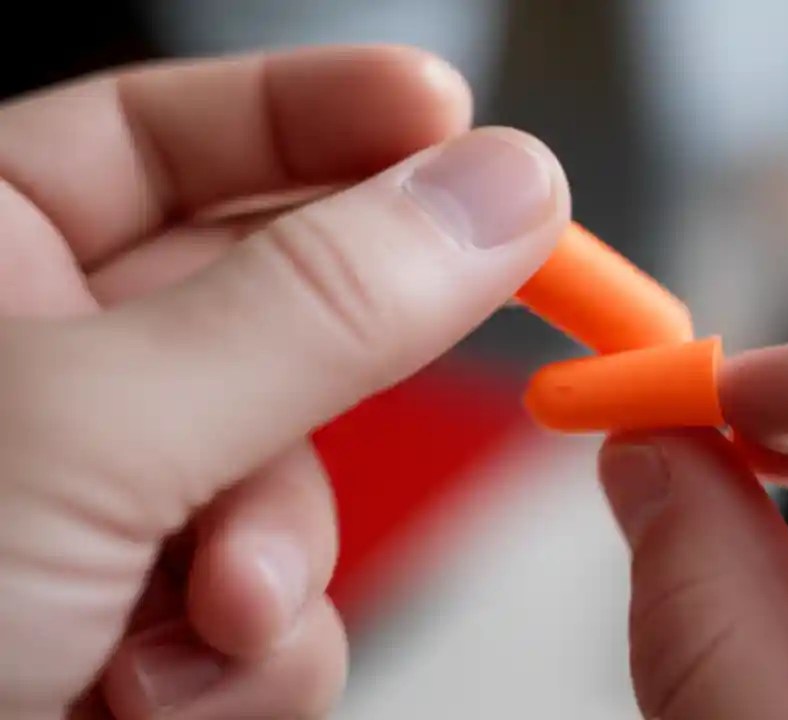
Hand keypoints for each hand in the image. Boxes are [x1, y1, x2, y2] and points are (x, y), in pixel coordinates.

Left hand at [0, 47, 568, 718]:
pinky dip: (254, 661)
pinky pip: (280, 604)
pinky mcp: (150, 624)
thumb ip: (317, 307)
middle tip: (460, 316)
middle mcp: (45, 379)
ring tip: (208, 622)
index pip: (168, 132)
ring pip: (296, 480)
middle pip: (273, 312)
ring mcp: (108, 509)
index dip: (319, 112)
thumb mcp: (90, 432)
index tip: (450, 116)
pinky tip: (165, 696)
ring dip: (281, 561)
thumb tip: (487, 196)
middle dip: (338, 377)